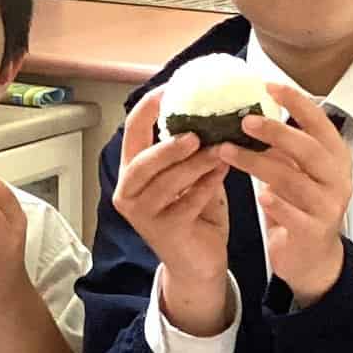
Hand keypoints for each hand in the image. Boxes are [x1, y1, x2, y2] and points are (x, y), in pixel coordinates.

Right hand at [114, 87, 231, 333]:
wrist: (199, 264)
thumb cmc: (195, 214)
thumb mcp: (190, 176)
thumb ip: (192, 149)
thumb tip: (215, 108)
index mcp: (133, 171)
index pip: (132, 131)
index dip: (149, 107)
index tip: (172, 88)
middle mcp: (129, 192)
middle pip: (142, 161)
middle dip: (169, 145)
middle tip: (195, 132)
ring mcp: (143, 215)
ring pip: (167, 182)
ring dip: (196, 164)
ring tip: (220, 150)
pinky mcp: (164, 232)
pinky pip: (187, 202)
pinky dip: (206, 186)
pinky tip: (223, 173)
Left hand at [218, 80, 350, 305]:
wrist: (314, 260)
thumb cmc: (300, 207)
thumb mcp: (297, 172)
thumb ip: (283, 147)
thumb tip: (248, 111)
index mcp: (335, 157)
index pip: (319, 122)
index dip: (296, 102)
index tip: (268, 85)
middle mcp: (337, 178)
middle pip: (307, 149)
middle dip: (275, 131)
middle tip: (244, 120)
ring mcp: (328, 206)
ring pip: (293, 179)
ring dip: (257, 164)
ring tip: (227, 152)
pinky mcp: (314, 232)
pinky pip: (295, 214)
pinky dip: (277, 204)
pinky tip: (259, 196)